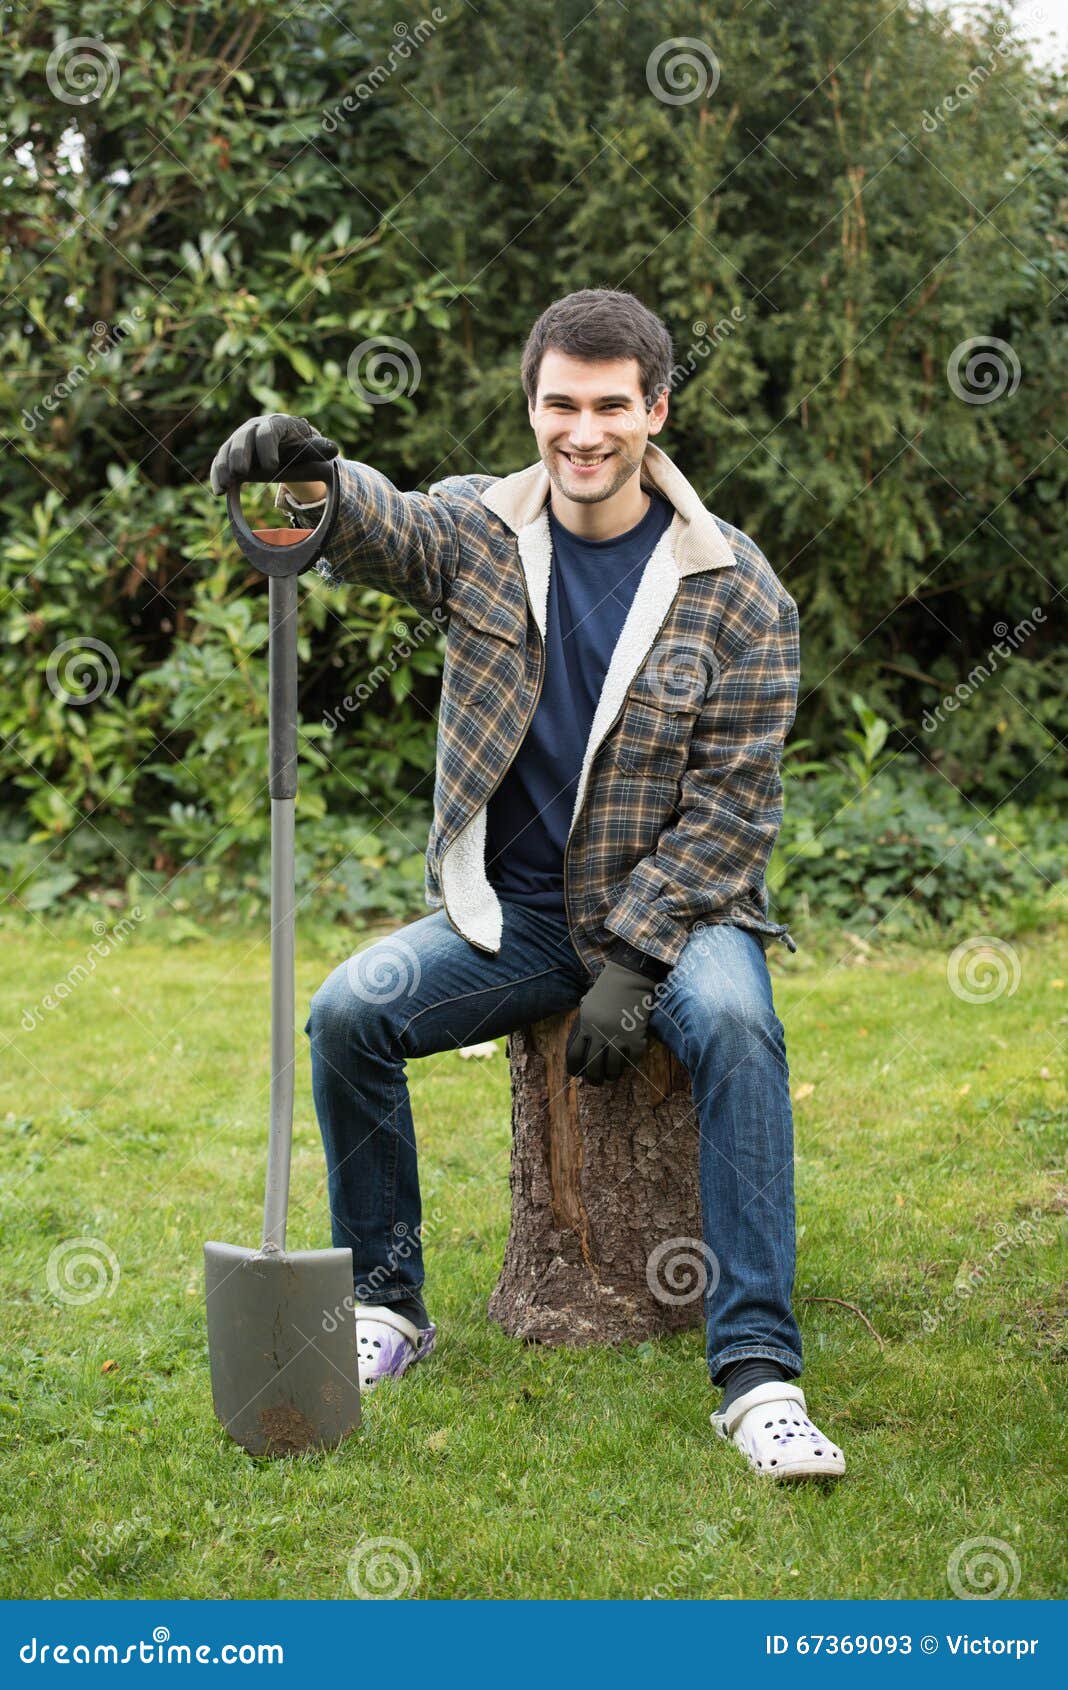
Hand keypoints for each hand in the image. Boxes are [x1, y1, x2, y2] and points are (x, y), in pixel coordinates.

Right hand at [209, 413, 339, 495]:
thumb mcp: (308, 449)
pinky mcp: (230, 452)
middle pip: (243, 438)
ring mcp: (239, 439)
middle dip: (240, 454)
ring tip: (224, 486)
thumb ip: (317, 450)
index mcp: (276, 424)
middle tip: (241, 473)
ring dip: (224, 467)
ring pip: (227, 449)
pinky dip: (217, 474)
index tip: (272, 467)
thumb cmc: (298, 448)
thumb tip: (335, 449)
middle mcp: (254, 428)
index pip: (269, 432)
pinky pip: (220, 461)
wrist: (283, 446)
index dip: (268, 448)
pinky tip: (218, 491)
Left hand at [565, 960, 658, 1085]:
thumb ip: (585, 1024)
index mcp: (586, 1026)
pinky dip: (631, 1063)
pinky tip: (629, 1062)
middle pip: (593, 1067)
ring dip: (613, 1075)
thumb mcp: (589, 1005)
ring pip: (613, 1068)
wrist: (631, 977)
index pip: (575, 1056)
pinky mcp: (636, 1037)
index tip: (579, 1074)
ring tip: (613, 1075)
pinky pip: (632, 1060)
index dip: (576, 1069)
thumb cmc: (609, 988)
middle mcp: (600, 1034)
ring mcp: (618, 1037)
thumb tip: (585, 1044)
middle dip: (595, 1079)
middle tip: (598, 1082)